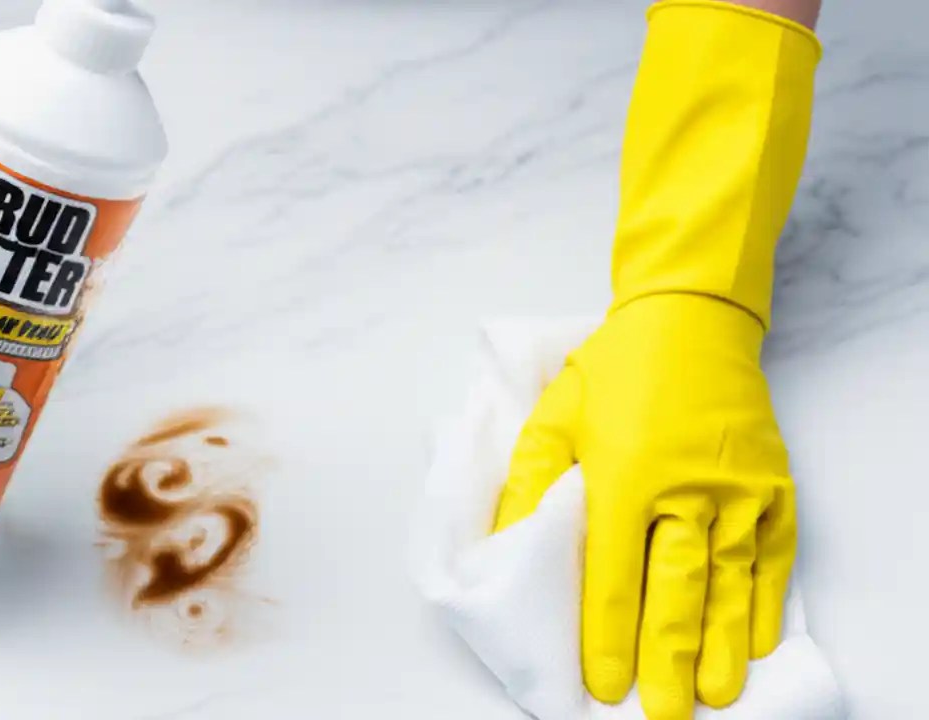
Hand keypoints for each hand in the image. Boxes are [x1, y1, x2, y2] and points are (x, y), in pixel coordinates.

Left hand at [494, 294, 793, 717]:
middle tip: (663, 713)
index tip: (604, 683)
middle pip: (675, 592)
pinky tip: (755, 640)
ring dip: (721, 646)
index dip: (608, 636)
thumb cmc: (612, 372)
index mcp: (621, 475)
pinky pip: (772, 555)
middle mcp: (683, 489)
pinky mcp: (773, 484)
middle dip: (667, 660)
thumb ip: (529, 485)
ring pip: (727, 583)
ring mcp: (736, 488)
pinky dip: (764, 602)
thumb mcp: (552, 419)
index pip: (613, 576)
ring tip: (715, 695)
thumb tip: (507, 548)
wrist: (689, 320)